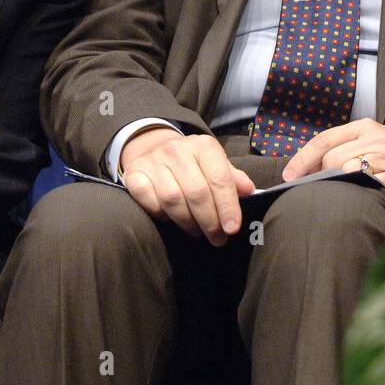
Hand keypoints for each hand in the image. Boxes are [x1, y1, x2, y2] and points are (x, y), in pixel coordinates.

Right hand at [120, 127, 255, 244]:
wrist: (153, 147)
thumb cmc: (192, 163)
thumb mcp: (215, 164)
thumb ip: (232, 178)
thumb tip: (250, 191)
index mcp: (203, 146)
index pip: (220, 179)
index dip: (228, 206)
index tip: (232, 228)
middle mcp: (178, 150)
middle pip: (197, 193)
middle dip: (210, 221)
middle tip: (217, 238)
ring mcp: (154, 161)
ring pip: (173, 200)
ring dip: (188, 222)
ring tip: (197, 231)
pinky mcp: (134, 174)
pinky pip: (150, 202)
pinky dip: (162, 215)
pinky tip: (171, 219)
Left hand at [283, 118, 384, 199]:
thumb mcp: (370, 141)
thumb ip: (341, 148)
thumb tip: (304, 167)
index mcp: (365, 127)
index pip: (324, 139)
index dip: (302, 159)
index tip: (288, 175)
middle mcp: (376, 139)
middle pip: (331, 158)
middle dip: (321, 174)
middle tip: (321, 185)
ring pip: (345, 171)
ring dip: (337, 183)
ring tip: (343, 189)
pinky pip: (364, 186)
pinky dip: (355, 192)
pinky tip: (358, 194)